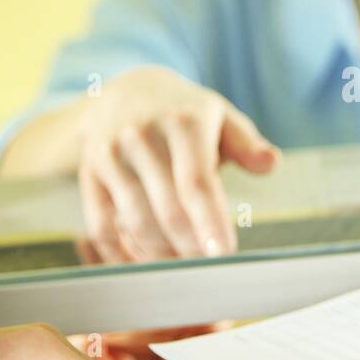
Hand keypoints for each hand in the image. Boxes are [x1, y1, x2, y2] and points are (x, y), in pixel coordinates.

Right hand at [76, 65, 280, 262]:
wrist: (127, 91)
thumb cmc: (185, 113)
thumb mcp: (220, 117)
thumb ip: (246, 144)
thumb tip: (270, 163)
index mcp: (184, 121)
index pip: (197, 182)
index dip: (209, 222)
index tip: (223, 253)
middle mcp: (142, 135)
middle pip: (168, 208)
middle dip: (190, 246)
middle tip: (207, 268)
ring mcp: (111, 154)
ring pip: (136, 221)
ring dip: (160, 254)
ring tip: (181, 268)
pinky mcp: (90, 172)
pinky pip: (102, 224)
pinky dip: (121, 252)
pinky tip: (143, 265)